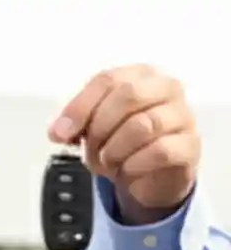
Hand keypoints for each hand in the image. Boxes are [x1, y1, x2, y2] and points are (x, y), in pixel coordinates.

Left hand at [49, 65, 199, 224]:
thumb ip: (76, 122)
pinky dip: (133, 165)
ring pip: (142, 125)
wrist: (151, 174)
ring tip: (107, 162)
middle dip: (99, 128)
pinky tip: (126, 170)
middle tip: (89, 149)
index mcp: (139, 75)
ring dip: (114, 150)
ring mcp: (182, 116)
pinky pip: (159, 151)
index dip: (79, 108)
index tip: (60, 134)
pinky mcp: (190, 146)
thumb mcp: (94, 127)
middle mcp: (165, 88)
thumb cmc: (123, 141)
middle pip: (127, 96)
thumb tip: (59, 130)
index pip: (106, 80)